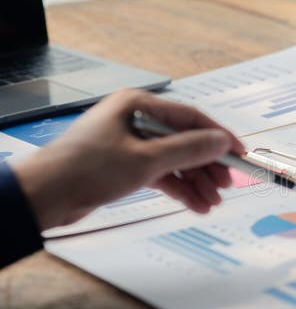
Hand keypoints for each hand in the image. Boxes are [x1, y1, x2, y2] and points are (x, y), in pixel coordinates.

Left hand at [13, 89, 243, 229]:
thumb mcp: (146, 159)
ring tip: (212, 202)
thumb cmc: (86, 168)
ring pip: (174, 160)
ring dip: (195, 181)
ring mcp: (130, 143)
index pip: (190, 117)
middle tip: (226, 184)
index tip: (239, 153)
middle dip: (206, 165)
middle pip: (184, 140)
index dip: (217, 136)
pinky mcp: (124, 165)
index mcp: (137, 104)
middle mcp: (135, 119)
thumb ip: (188, 149)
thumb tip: (221, 141)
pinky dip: (178, 189)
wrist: (44, 196)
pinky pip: (161, 174)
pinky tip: (195, 205)